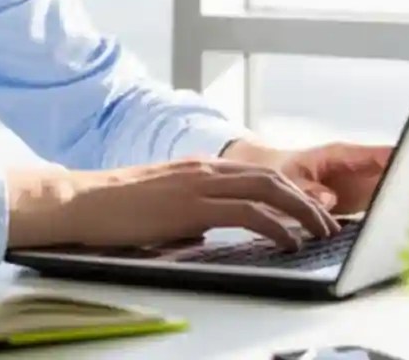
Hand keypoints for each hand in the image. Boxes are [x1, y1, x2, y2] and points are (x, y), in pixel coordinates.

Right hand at [6, 158, 341, 250]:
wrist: (82, 201)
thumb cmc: (114, 209)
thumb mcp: (161, 206)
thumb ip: (189, 212)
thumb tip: (207, 232)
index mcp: (197, 168)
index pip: (256, 173)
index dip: (289, 190)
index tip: (309, 209)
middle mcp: (203, 169)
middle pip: (271, 177)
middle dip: (305, 200)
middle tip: (327, 222)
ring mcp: (198, 184)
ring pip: (268, 190)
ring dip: (300, 212)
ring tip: (319, 232)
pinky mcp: (191, 206)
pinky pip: (248, 214)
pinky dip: (275, 226)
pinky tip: (287, 241)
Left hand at [222, 140, 393, 214]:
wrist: (265, 174)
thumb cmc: (276, 169)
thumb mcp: (286, 177)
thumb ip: (307, 189)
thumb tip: (329, 199)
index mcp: (344, 155)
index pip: (383, 154)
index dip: (405, 163)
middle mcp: (360, 168)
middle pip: (397, 173)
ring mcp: (363, 184)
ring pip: (395, 192)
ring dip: (407, 205)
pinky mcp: (361, 202)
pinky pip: (384, 208)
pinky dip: (393, 217)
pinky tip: (405, 231)